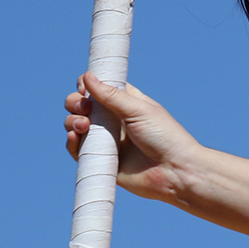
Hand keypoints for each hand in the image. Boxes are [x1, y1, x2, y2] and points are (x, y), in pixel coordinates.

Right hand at [62, 72, 205, 203]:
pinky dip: (72, 143)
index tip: (84, 88)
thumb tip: (87, 75)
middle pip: (82, 105)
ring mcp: (106, 141)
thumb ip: (111, 95)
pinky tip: (75, 137)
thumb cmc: (165, 137)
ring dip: (72, 121)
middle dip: (75, 103)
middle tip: (85, 108)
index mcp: (124, 103)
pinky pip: (79, 151)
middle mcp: (113, 121)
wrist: (176, 172)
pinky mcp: (102, 161)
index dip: (86, 86)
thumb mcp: (138, 110)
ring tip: (84, 125)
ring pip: (76, 126)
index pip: (97, 88)